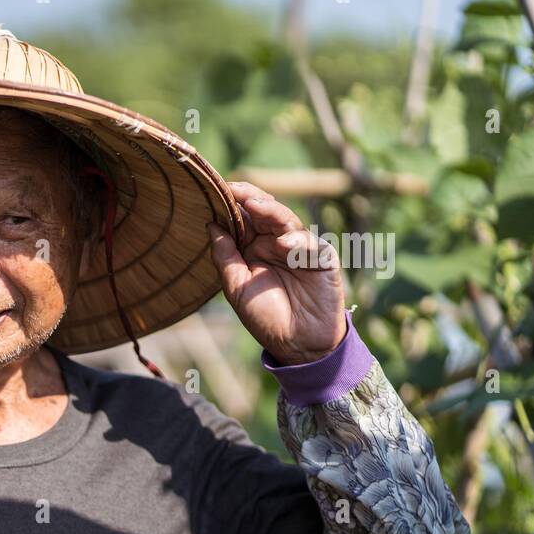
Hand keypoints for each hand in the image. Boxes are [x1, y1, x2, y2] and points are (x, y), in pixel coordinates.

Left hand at [207, 181, 346, 365]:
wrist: (297, 345)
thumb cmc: (265, 317)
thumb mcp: (236, 288)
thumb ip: (225, 257)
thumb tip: (211, 225)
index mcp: (254, 248)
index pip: (243, 220)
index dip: (232, 205)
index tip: (217, 190)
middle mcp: (276, 244)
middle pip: (264, 213)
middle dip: (251, 199)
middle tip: (235, 188)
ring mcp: (300, 249)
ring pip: (287, 221)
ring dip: (272, 212)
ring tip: (256, 206)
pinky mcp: (322, 259)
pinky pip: (311, 244)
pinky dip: (298, 242)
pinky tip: (284, 243)